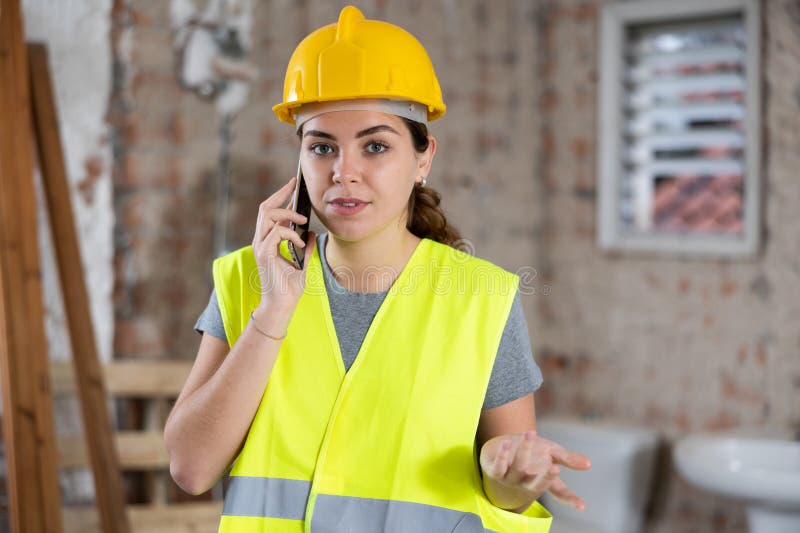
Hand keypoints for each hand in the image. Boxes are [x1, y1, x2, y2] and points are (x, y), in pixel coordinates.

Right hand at [251, 177, 315, 317]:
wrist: (282, 305)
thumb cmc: (289, 288)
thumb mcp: (301, 263)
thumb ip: (305, 247)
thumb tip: (312, 233)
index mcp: (267, 241)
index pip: (269, 212)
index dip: (280, 196)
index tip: (293, 185)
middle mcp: (261, 241)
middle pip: (264, 208)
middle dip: (280, 194)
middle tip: (295, 187)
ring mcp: (261, 247)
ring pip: (268, 216)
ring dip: (288, 214)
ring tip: (303, 221)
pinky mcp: (265, 254)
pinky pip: (276, 233)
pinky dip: (290, 234)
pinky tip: (299, 243)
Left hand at [479, 430, 590, 512]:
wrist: (499, 450)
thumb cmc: (531, 454)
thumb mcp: (551, 454)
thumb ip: (567, 459)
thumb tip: (588, 464)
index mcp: (542, 481)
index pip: (559, 492)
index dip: (570, 499)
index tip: (582, 506)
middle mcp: (526, 483)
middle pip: (537, 484)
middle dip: (545, 477)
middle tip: (555, 468)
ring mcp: (510, 478)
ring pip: (519, 467)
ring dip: (524, 449)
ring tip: (531, 433)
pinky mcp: (494, 471)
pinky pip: (499, 465)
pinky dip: (503, 454)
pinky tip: (507, 443)